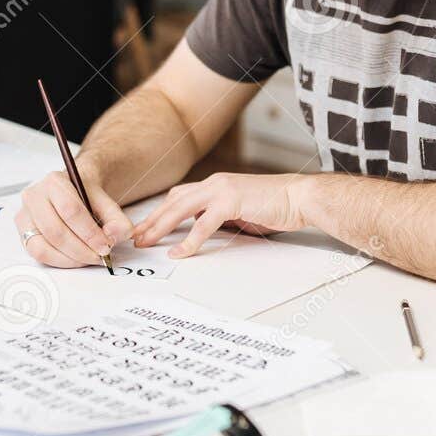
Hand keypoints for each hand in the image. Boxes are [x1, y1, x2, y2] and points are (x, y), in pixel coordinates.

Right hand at [15, 168, 132, 267]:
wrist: (71, 192)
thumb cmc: (84, 196)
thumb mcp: (106, 201)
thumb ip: (116, 219)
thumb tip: (115, 236)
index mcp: (54, 182)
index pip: (70, 210)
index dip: (90, 233)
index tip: (106, 246)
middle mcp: (34, 197)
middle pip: (56, 231)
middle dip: (81, 249)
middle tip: (100, 256)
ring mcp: (25, 216)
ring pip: (44, 246)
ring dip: (70, 259)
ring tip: (89, 258)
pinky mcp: (23, 233)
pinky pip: (38, 254)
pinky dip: (60, 261)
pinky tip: (75, 260)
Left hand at [132, 172, 310, 258]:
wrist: (299, 197)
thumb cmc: (274, 206)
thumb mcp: (239, 211)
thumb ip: (218, 217)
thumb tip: (199, 230)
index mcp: (215, 185)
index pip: (178, 197)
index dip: (160, 212)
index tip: (145, 227)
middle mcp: (214, 183)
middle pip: (173, 202)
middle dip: (152, 220)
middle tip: (135, 237)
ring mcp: (222, 190)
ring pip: (181, 209)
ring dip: (161, 226)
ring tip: (146, 242)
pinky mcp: (232, 201)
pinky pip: (204, 224)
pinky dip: (189, 240)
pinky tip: (179, 252)